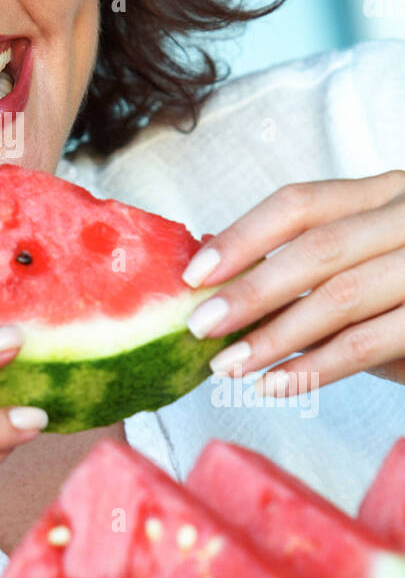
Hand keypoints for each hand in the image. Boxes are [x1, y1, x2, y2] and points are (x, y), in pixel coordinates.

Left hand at [180, 170, 404, 394]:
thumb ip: (306, 270)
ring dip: (276, 336)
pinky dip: (317, 368)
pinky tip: (276, 385)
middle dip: (250, 291)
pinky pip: (369, 344)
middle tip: (199, 327)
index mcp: (383, 193)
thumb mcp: (363, 264)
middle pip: (317, 249)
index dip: (243, 237)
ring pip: (342, 297)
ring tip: (229, 366)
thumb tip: (216, 286)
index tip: (193, 275)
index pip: (300, 203)